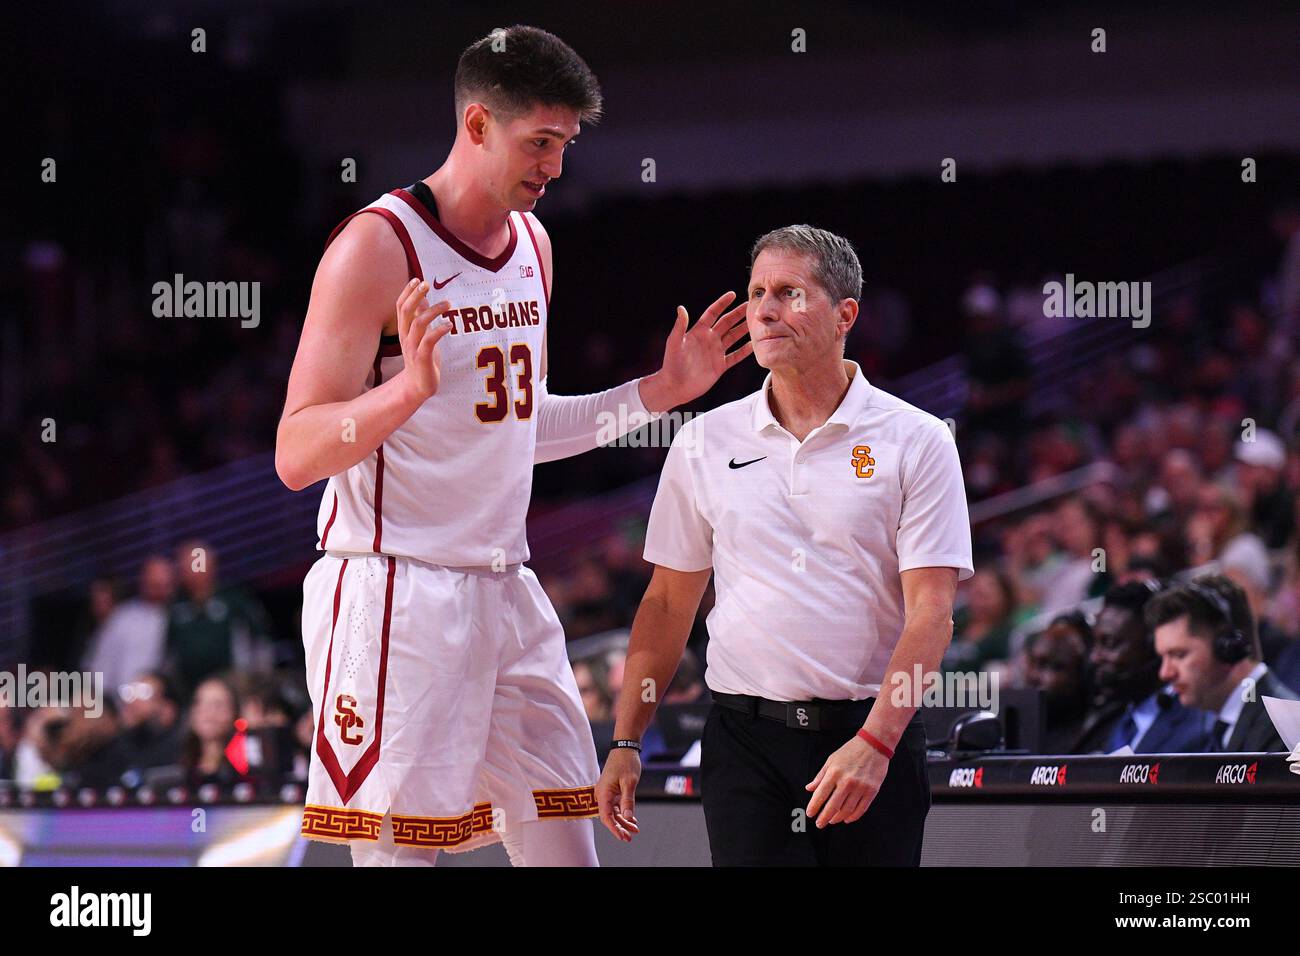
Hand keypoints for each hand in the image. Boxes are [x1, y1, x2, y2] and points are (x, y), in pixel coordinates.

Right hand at [395, 278, 453, 400]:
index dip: (407, 292)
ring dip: (433, 311)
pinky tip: (449, 325)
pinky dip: (439, 331)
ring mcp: (412, 348)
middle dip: (415, 296)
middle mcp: (405, 337)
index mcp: (404, 330)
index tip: (417, 279)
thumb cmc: (421, 358)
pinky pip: (428, 341)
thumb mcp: (420, 336)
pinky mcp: (422, 358)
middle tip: (427, 284)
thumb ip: (420, 318)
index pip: (401, 307)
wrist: (418, 386)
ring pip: (418, 324)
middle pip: (406, 311)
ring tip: (448, 304)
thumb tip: (423, 299)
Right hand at [594, 748, 641, 841]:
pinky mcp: (611, 790)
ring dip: (623, 821)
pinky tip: (632, 820)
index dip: (614, 829)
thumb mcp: (630, 782)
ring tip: (635, 830)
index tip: (622, 837)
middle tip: (630, 838)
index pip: (606, 817)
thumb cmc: (626, 762)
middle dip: (619, 828)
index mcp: (603, 793)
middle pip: (609, 817)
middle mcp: (602, 794)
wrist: (625, 747)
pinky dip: (623, 813)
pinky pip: (616, 805)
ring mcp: (606, 792)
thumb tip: (627, 818)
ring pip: (613, 812)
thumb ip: (627, 801)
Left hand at [645, 291, 752, 410]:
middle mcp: (709, 339)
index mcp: (698, 331)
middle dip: (738, 314)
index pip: (713, 313)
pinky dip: (745, 351)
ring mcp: (715, 352)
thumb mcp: (674, 343)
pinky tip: (754, 345)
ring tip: (757, 322)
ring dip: (744, 329)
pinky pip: (735, 356)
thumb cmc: (671, 364)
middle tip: (751, 305)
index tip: (732, 294)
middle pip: (727, 323)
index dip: (722, 303)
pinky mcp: (720, 366)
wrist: (675, 386)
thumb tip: (681, 308)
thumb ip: (679, 326)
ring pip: (734, 337)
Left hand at [804, 735, 889, 827]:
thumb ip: (820, 776)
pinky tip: (846, 818)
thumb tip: (809, 788)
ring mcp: (860, 787)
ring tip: (832, 820)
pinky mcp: (872, 791)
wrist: (874, 745)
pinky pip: (861, 809)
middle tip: (819, 823)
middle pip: (833, 806)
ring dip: (837, 818)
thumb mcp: (832, 760)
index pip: (821, 794)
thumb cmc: (851, 751)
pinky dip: (853, 817)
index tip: (810, 813)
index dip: (814, 806)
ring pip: (847, 810)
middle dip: (824, 818)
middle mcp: (847, 781)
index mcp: (835, 772)